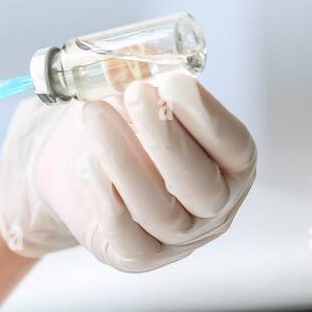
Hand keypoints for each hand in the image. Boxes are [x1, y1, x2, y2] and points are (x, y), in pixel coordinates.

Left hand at [0, 72, 255, 270]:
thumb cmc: (124, 126)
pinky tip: (86, 162)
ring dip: (123, 160)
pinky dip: (104, 197)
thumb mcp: (140, 98)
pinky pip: (126, 234)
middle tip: (134, 95)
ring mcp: (179, 238)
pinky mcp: (138, 255)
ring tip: (94, 115)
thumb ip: (149, 78)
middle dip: (165, 138)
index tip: (173, 81)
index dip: (206, 116)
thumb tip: (137, 57)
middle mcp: (215, 206)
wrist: (77, 165)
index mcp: (231, 165)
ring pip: (159, 210)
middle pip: (199, 184)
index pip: (233, 146)